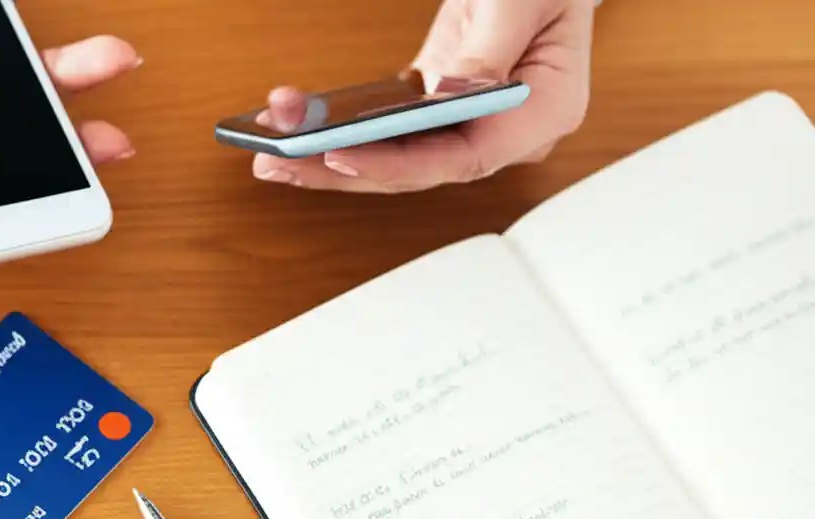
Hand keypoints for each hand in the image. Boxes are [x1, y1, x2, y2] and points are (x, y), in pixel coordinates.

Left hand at [254, 0, 593, 191]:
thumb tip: (445, 100)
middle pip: (417, 169)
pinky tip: (294, 128)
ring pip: (394, 159)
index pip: (466, 159)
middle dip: (341, 168)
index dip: (399, 165)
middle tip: (278, 163)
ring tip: (269, 153)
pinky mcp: (438, 112)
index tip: (339, 155)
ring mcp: (470, 126)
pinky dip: (339, 132)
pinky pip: (386, 134)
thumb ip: (489, 52)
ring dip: (326, 158)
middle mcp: (506, 133)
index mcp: (545, 114)